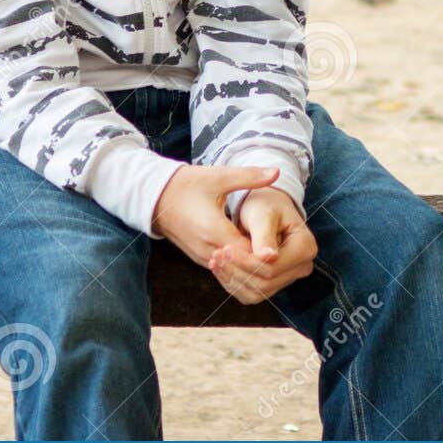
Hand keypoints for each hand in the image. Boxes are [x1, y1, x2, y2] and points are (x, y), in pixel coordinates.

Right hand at [151, 163, 279, 274]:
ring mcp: (203, 257)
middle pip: (243, 267)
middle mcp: (207, 250)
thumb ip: (249, 176)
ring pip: (235, 272)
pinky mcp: (201, 258)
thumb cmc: (186, 184)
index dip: (268, 251)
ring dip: (254, 266)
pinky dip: (242, 266)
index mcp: (213, 231)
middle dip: (264, 262)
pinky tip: (257, 257)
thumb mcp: (218, 176)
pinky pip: (226, 269)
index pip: (248, 254)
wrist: (154, 196)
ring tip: (277, 257)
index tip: (287, 244)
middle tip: (288, 255)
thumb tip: (277, 171)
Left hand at [208, 187, 316, 304]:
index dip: (247, 262)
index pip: (273, 267)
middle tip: (216, 255)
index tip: (226, 249)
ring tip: (215, 261)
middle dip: (237, 271)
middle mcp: (301, 267)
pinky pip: (251, 294)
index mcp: (306, 247)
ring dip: (232, 280)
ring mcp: (288, 278)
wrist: (265, 211)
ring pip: (257, 293)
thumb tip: (268, 258)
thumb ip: (265, 236)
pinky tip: (221, 268)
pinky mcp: (274, 285)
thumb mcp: (263, 214)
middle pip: (265, 283)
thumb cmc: (266, 206)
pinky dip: (233, 283)